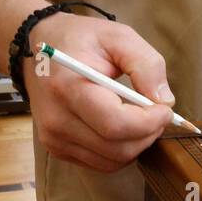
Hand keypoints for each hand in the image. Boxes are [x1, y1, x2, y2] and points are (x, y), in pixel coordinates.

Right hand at [22, 13, 175, 171]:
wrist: (36, 50)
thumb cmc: (79, 40)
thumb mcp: (118, 36)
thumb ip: (146, 64)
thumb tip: (165, 101)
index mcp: (68, 88)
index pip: (116, 125)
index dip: (149, 123)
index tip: (165, 109)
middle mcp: (57, 120)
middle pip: (118, 149)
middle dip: (149, 134)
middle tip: (158, 114)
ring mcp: (54, 138)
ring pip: (112, 161)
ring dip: (137, 144)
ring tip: (141, 118)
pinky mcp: (57, 148)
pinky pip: (101, 163)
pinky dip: (120, 150)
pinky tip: (122, 127)